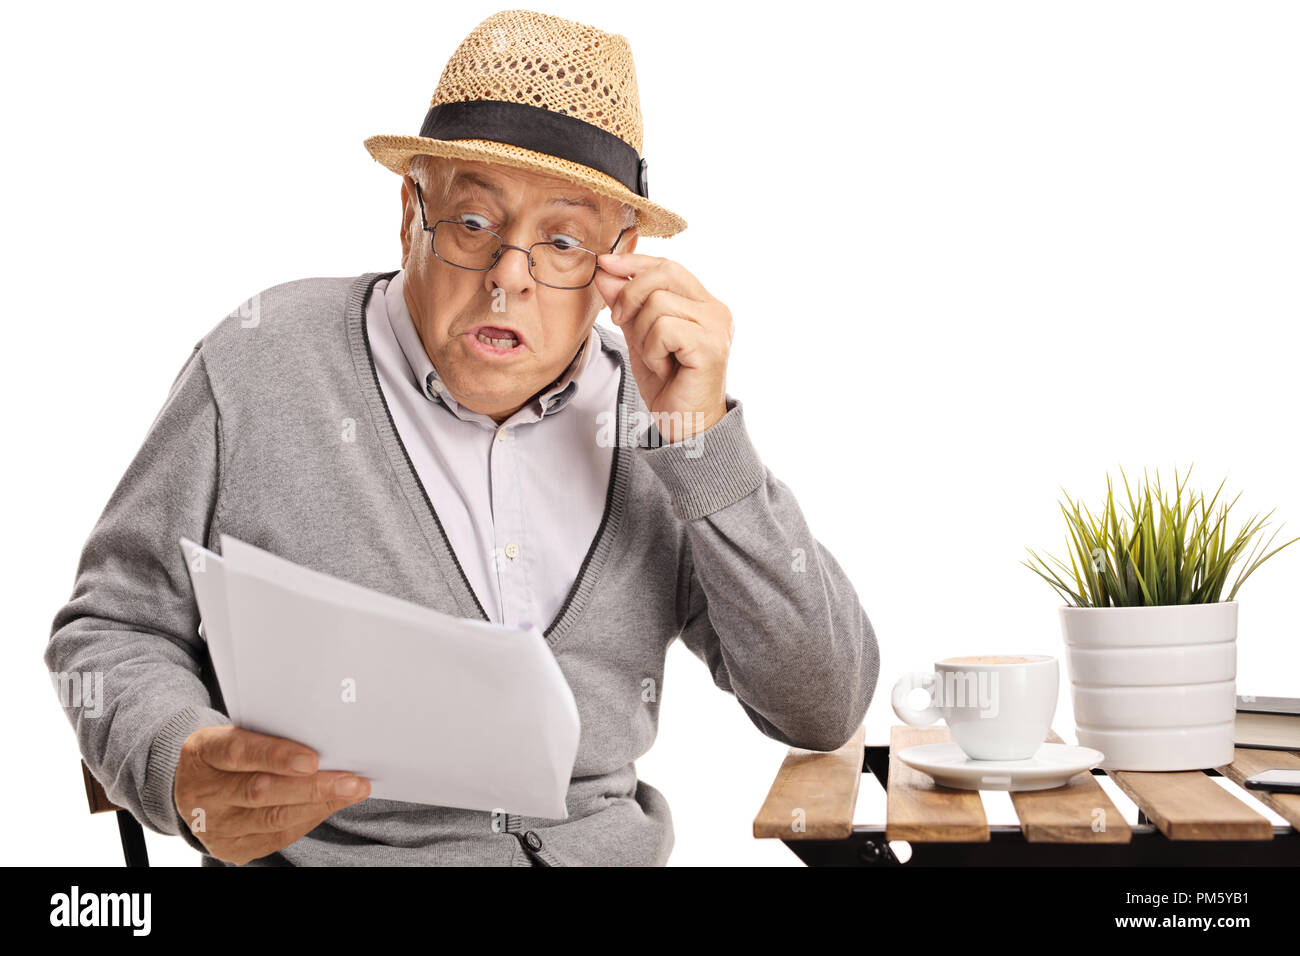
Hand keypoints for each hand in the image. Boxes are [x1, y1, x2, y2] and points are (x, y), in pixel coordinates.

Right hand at [173, 725, 369, 865]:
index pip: (239, 752)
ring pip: (272, 818)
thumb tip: (326, 739)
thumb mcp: (236, 732)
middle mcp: (203, 793)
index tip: (313, 758)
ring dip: (319, 804)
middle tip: (352, 781)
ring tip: (353, 792)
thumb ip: (270, 736)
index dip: (276, 756)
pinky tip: (331, 805)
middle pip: (261, 791)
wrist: (192, 785)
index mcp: (203, 753)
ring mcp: (214, 825)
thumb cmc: (227, 752)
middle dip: (312, 786)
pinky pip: (276, 837)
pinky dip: (308, 819)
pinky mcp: (230, 848)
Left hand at [594, 252, 731, 442]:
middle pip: (663, 275)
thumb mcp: (639, 337)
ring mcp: (716, 327)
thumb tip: (605, 273)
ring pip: (658, 304)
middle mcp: (715, 310)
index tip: (604, 263)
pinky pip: (664, 329)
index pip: (668, 266)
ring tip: (657, 359)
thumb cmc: (668, 384)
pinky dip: (653, 351)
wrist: (684, 425)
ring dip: (643, 335)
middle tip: (621, 322)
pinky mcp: (710, 346)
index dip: (635, 262)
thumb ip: (626, 305)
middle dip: (630, 295)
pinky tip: (664, 368)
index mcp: (703, 304)